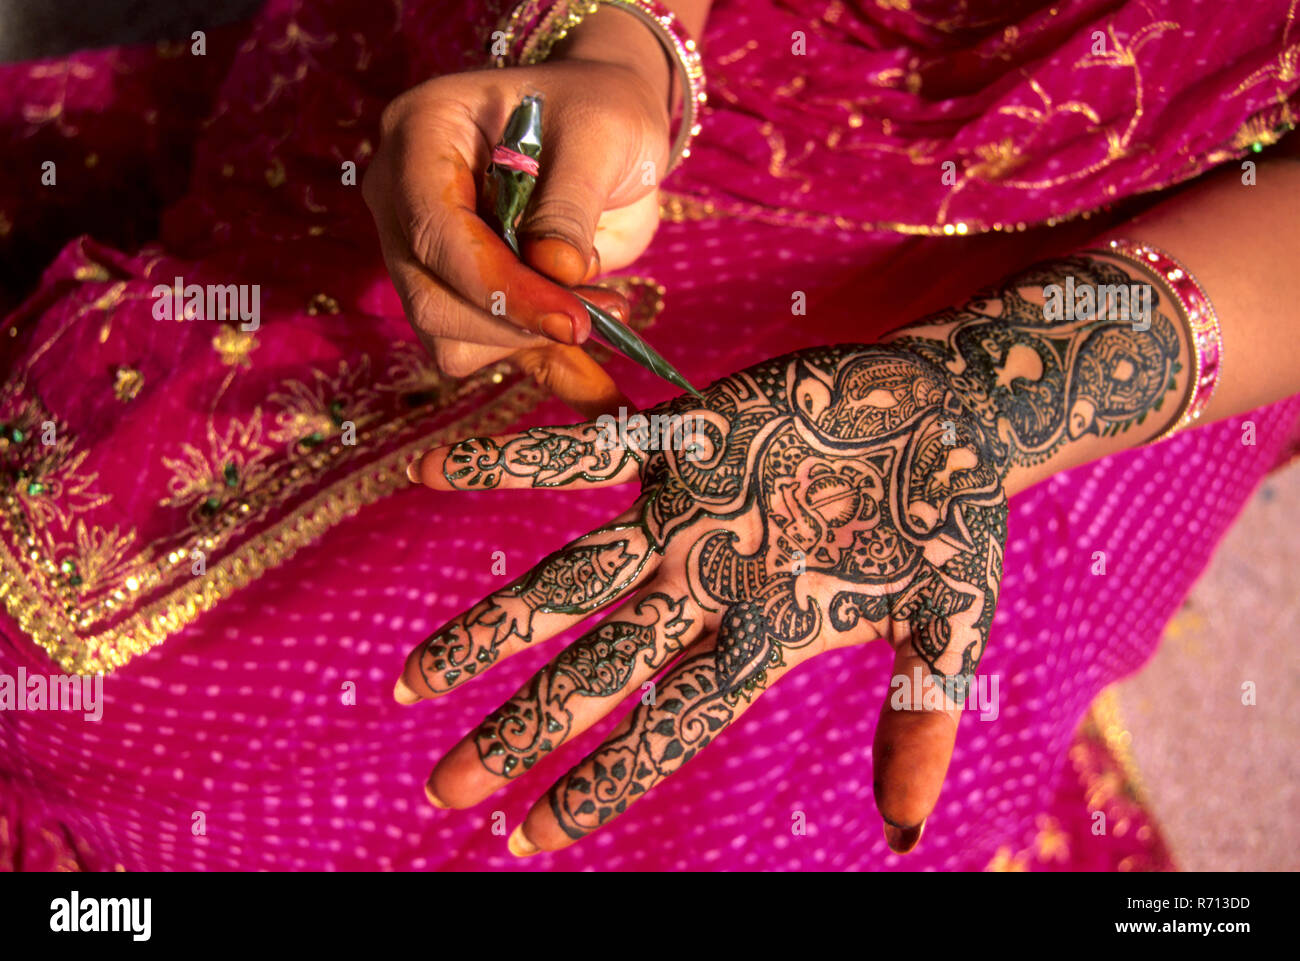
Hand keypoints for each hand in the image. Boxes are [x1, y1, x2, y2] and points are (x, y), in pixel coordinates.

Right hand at [362, 57, 669, 416]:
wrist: (610, 124)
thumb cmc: (601, 109)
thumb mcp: (600, 136)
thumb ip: (571, 203)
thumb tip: (554, 275)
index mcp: (421, 136)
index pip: (435, 232)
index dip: (498, 288)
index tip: (571, 320)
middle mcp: (406, 199)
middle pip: (432, 299)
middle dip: (515, 323)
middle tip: (597, 319)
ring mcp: (429, 253)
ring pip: (453, 338)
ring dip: (531, 343)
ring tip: (606, 311)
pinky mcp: (468, 296)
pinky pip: (494, 355)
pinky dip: (549, 375)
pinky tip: (604, 398)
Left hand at [398, 343, 1010, 855]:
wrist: (951, 415)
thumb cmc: (954, 523)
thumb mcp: (950, 629)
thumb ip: (918, 722)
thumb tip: (903, 839)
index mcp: (763, 638)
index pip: (669, 727)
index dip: (602, 781)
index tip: (524, 836)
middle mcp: (706, 586)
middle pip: (598, 671)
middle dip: (522, 730)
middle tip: (441, 789)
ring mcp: (689, 517)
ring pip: (569, 580)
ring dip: (493, 626)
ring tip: (410, 679)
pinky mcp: (691, 441)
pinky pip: (592, 450)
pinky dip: (520, 459)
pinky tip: (438, 468)